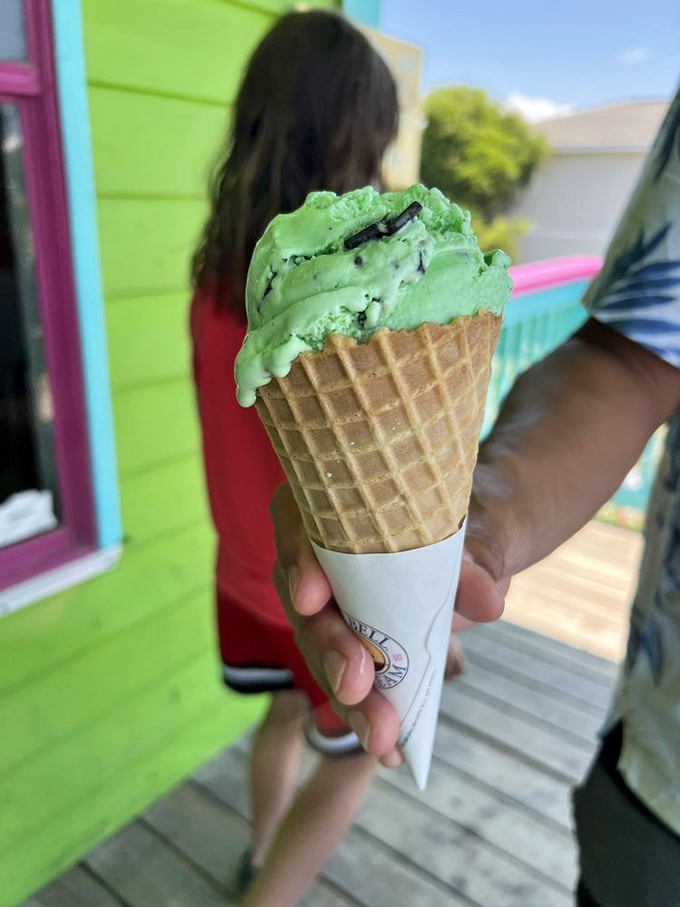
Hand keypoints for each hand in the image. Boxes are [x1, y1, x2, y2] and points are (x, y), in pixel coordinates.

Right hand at [270, 483, 506, 764]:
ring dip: (346, 697)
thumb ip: (483, 553)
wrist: (492, 537)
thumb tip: (483, 598)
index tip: (313, 599)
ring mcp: (338, 603)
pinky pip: (352, 680)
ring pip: (322, 650)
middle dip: (327, 646)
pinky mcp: (359, 642)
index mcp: (341, 502)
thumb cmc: (482, 512)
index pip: (299, 520)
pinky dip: (368, 715)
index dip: (299, 559)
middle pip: (304, 599)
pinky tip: (391, 749)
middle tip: (353, 684)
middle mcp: (325, 552)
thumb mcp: (490, 523)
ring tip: (381, 737)